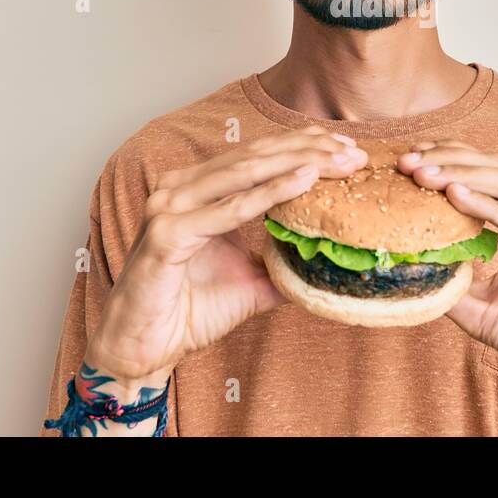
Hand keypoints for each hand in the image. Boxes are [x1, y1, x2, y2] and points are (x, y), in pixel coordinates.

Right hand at [84, 125, 367, 383]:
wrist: (143, 349)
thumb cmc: (187, 312)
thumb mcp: (250, 282)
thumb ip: (282, 262)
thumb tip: (325, 263)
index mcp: (197, 189)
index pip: (257, 156)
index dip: (303, 148)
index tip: (348, 150)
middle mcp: (181, 188)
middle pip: (255, 156)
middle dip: (308, 150)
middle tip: (353, 153)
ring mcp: (171, 207)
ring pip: (244, 173)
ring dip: (296, 164)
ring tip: (337, 161)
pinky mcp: (168, 234)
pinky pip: (228, 210)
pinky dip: (268, 194)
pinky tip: (303, 182)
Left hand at [396, 139, 497, 433]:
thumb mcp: (482, 309)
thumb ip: (452, 285)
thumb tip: (408, 267)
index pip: (492, 172)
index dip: (451, 159)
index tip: (407, 159)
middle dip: (452, 162)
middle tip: (408, 162)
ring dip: (468, 178)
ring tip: (427, 176)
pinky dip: (497, 210)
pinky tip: (461, 198)